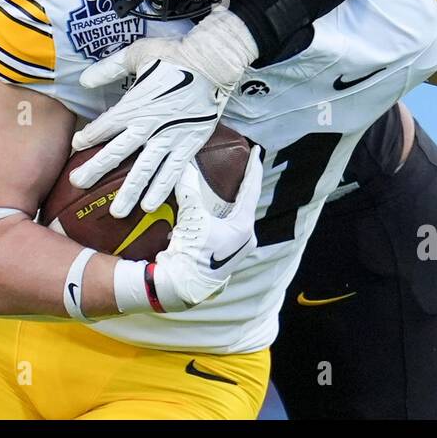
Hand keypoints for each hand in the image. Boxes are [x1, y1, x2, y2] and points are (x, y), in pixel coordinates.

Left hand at [70, 8, 257, 217]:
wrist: (213, 63)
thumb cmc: (175, 56)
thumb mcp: (138, 54)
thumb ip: (109, 68)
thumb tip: (84, 80)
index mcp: (133, 104)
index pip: (103, 126)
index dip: (88, 137)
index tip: (76, 147)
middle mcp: (148, 126)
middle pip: (116, 153)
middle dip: (95, 170)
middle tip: (78, 183)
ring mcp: (169, 139)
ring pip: (144, 171)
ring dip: (129, 192)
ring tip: (117, 211)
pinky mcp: (188, 145)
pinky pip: (172, 172)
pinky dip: (160, 189)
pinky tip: (150, 206)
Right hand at [151, 147, 262, 310]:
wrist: (180, 286)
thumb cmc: (192, 253)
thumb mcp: (192, 217)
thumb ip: (189, 189)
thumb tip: (185, 166)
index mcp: (244, 227)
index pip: (251, 189)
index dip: (253, 168)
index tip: (256, 151)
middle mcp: (244, 237)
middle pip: (244, 202)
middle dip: (241, 182)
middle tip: (239, 162)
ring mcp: (234, 247)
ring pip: (234, 214)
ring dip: (228, 198)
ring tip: (225, 180)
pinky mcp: (222, 252)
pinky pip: (225, 224)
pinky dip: (218, 212)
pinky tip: (211, 203)